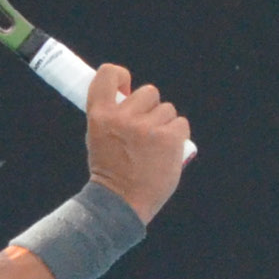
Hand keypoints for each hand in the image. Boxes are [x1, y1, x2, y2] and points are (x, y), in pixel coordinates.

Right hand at [85, 64, 192, 223]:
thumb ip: (112, 116)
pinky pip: (181, 123)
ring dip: (164, 124)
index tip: (126, 88)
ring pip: (167, 109)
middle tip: (143, 132)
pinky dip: (177, 136)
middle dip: (150, 107)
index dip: (120, 75)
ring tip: (153, 147)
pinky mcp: (169, 138)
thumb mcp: (98, 139)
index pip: (108, 75)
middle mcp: (123, 118)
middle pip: (148, 91)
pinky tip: (166, 151)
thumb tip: (128, 94)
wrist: (121, 202)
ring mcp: (147, 128)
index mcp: (100, 116)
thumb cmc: (110, 172)